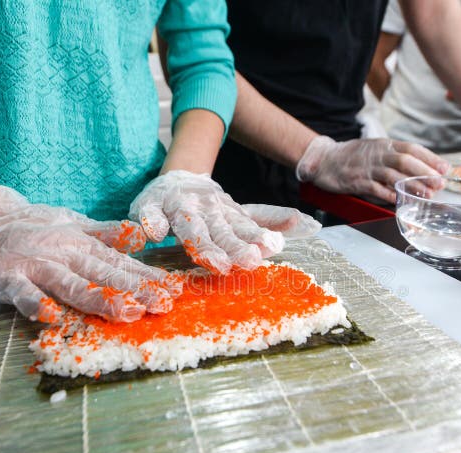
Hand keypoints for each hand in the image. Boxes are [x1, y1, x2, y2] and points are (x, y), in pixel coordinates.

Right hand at [0, 184, 182, 322]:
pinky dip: (36, 304)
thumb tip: (141, 237)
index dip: (147, 277)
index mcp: (82, 244)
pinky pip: (23, 293)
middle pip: (103, 275)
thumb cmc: (36, 227)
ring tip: (127, 312)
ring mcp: (36, 266)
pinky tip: (52, 317)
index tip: (173, 290)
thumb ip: (107, 235)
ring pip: (71, 284)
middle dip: (135, 290)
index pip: (120, 263)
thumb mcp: (75, 225)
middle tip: (162, 305)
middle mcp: (64, 254)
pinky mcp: (8, 278)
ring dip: (99, 299)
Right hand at [129, 170, 320, 273]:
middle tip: (250, 261)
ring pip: (192, 227)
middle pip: (221, 230)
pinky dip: (152, 222)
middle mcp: (205, 210)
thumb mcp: (242, 213)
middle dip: (235, 246)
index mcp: (226, 213)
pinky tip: (155, 235)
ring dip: (204, 244)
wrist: (176, 180)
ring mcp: (178, 207)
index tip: (271, 248)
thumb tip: (311, 225)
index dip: (256, 238)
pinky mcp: (150, 206)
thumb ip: (271, 219)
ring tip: (219, 263)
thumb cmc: (212, 207)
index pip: (243, 227)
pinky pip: (148, 215)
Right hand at [295, 136, 450, 203]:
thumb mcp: (376, 150)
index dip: (430, 159)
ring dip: (411, 186)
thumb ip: (396, 157)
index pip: (412, 149)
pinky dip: (389, 195)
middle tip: (439, 183)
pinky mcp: (357, 182)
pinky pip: (376, 189)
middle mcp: (378, 154)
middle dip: (425, 173)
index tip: (445, 169)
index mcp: (385, 145)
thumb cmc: (354, 156)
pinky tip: (401, 201)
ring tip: (426, 195)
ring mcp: (367, 168)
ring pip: (393, 176)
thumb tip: (422, 168)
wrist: (324, 159)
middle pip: (405, 161)